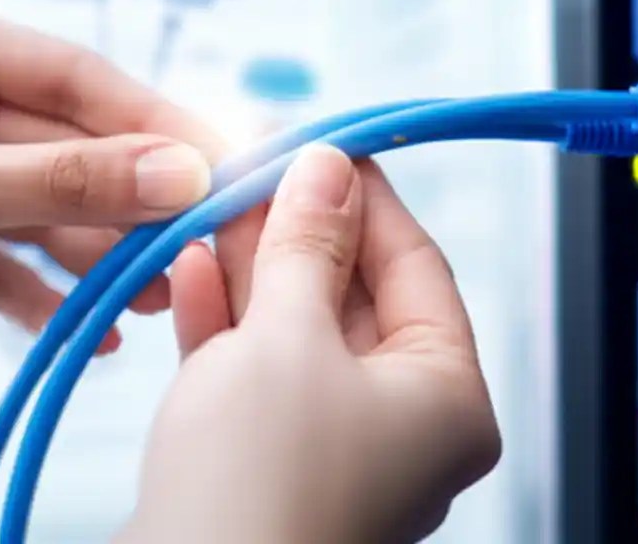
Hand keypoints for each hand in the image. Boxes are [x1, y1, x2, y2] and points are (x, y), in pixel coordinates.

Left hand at [0, 0, 221, 394]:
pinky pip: (15, 267)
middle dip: (131, 204)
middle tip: (199, 247)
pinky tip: (98, 330)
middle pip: (73, 151)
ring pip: (52, 212)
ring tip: (160, 297)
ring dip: (102, 256)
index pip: (77, 80)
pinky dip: (52, 298)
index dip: (152, 127)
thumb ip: (60, 180)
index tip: (219, 170)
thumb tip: (180, 173)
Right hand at [120, 146, 501, 543]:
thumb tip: (328, 169)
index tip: (327, 146)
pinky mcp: (263, 464)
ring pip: (295, 332)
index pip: (417, 269)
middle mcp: (397, 427)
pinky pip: (252, 375)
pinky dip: (223, 324)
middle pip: (352, 296)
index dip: (368, 200)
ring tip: (214, 207)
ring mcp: (327, 448)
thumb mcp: (290, 339)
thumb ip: (308, 246)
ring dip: (254, 270)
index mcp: (444, 400)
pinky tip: (192, 272)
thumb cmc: (263, 491)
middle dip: (299, 230)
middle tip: (255, 168)